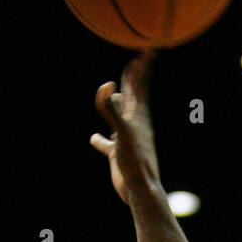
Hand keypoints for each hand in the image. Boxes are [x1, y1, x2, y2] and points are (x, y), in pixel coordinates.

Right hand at [90, 54, 159, 203]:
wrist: (140, 189)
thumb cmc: (136, 162)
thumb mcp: (123, 132)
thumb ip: (112, 109)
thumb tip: (107, 86)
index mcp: (139, 117)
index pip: (139, 86)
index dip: (141, 69)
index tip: (147, 51)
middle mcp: (134, 125)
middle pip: (132, 96)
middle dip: (133, 79)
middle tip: (136, 62)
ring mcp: (126, 139)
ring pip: (119, 117)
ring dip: (115, 105)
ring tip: (114, 95)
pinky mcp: (118, 153)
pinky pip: (107, 143)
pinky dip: (100, 140)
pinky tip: (94, 138)